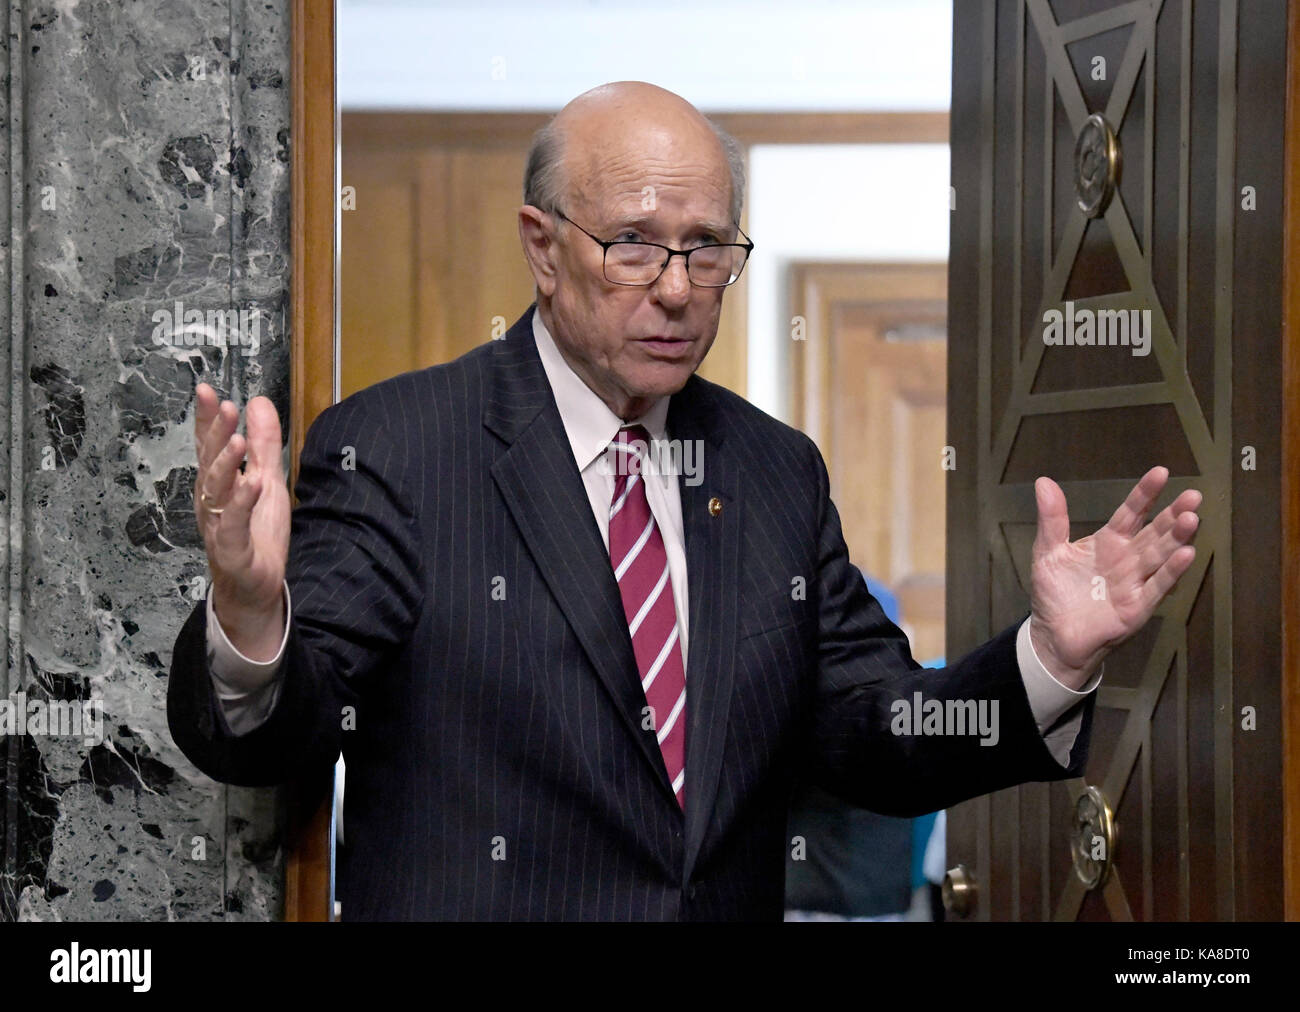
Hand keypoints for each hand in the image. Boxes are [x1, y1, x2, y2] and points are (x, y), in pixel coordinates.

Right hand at [193, 382, 289, 660]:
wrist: (256, 587)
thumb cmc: (256, 533)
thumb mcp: (267, 480)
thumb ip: (265, 444)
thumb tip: (258, 402)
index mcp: (219, 482)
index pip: (210, 445)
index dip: (208, 419)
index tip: (207, 391)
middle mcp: (212, 501)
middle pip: (209, 462)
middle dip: (215, 433)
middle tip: (223, 406)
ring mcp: (218, 524)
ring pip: (217, 491)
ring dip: (226, 465)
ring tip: (238, 440)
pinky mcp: (231, 549)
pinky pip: (233, 525)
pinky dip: (242, 504)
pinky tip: (252, 485)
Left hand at [1028, 466, 1199, 688]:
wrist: (1053, 636)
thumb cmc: (1054, 593)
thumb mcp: (1048, 552)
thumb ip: (1052, 520)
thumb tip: (1043, 482)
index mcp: (1107, 542)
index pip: (1130, 513)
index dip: (1144, 494)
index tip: (1160, 472)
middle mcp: (1127, 559)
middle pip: (1154, 532)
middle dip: (1173, 514)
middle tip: (1192, 495)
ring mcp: (1135, 582)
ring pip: (1159, 556)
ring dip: (1176, 538)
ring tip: (1191, 519)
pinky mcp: (1136, 607)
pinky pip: (1156, 586)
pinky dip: (1171, 572)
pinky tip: (1186, 554)